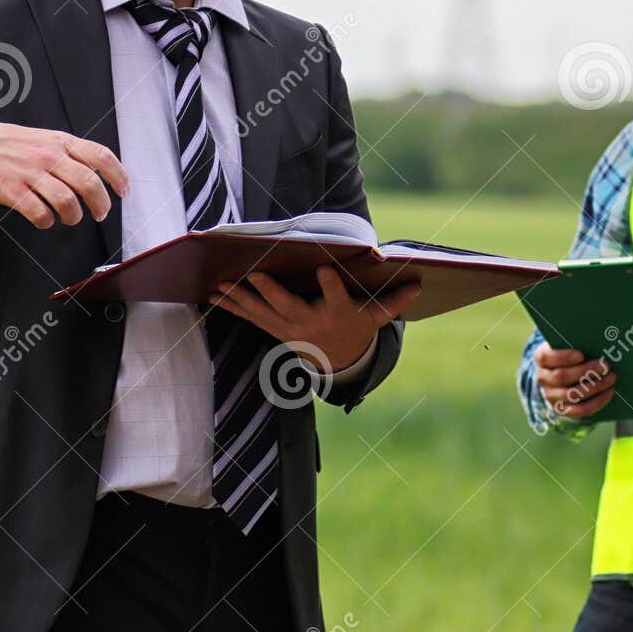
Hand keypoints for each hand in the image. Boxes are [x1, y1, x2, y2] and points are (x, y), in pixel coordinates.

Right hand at [0, 121, 129, 229]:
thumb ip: (75, 154)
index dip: (119, 176)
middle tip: (101, 213)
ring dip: (74, 216)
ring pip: (67, 201)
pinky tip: (46, 219)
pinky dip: (48, 222)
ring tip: (71, 218)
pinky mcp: (13, 192)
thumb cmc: (18, 146)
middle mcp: (49, 156)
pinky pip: (40, 214)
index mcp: (63, 142)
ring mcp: (31, 174)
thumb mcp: (49, 139)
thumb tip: (106, 174)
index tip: (124, 191)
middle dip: (101, 204)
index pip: (101, 156)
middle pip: (88, 183)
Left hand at [208, 266, 420, 372]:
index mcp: (337, 315)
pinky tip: (213, 295)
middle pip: (289, 307)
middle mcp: (309, 323)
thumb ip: (394, 302)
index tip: (325, 268)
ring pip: (262, 312)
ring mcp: (287, 328)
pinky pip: (250, 317)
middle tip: (255, 275)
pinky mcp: (273, 329)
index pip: (335, 299)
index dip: (331, 285)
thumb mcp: (376, 318)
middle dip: (271, 292)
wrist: (338, 363)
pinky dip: (231, 306)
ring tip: (219, 284)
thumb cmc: (356, 330)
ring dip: (239, 298)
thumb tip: (419, 285)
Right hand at [533, 342, 616, 418]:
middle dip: (585, 371)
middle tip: (605, 366)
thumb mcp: (570, 344)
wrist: (566, 372)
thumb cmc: (572, 352)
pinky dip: (597, 402)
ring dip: (595, 387)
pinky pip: (579, 410)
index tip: (581, 355)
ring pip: (571, 395)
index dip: (563, 357)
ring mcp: (551, 395)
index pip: (546, 357)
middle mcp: (543, 377)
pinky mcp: (562, 409)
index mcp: (542, 357)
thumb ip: (579, 341)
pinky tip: (608, 392)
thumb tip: (600, 338)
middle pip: (560, 377)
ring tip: (611, 378)